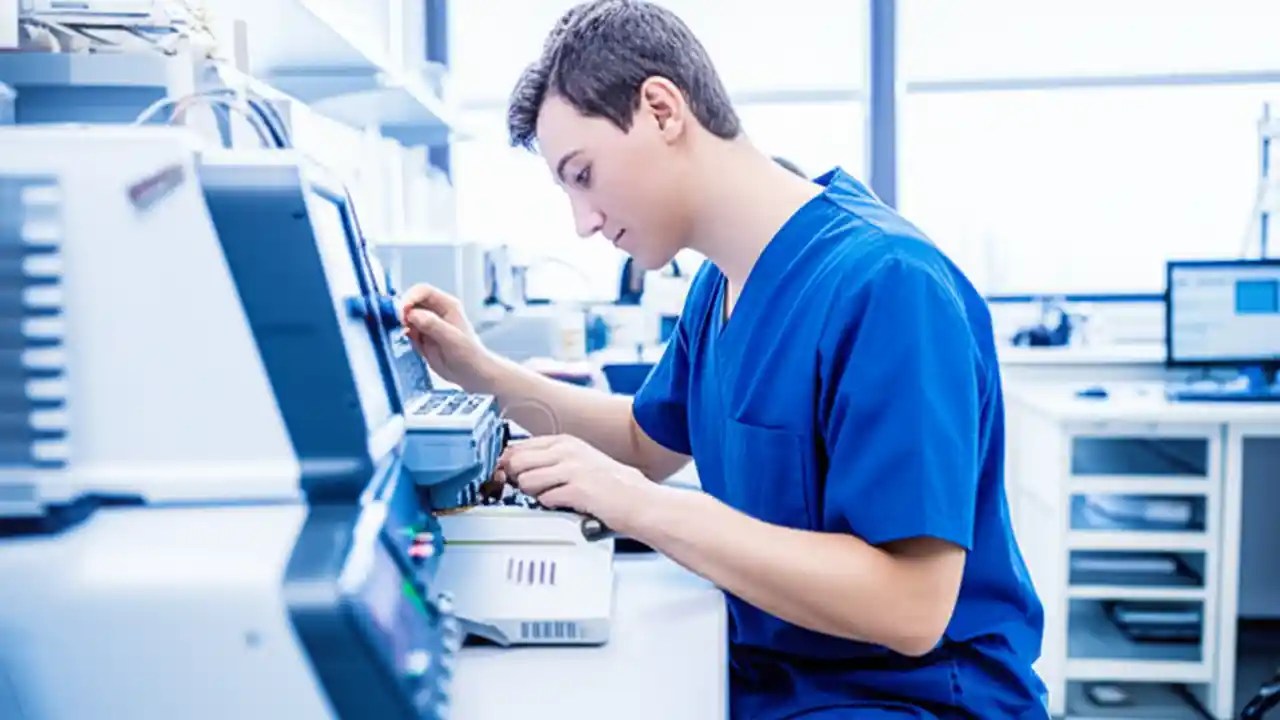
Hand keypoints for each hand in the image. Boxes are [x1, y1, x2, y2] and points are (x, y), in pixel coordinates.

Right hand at [399, 283, 495, 389]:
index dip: (410, 298)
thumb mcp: (452, 339)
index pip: (423, 291)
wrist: (473, 376)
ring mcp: (428, 325)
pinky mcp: (422, 338)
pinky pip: (407, 333)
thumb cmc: (470, 355)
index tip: (403, 312)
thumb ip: (433, 325)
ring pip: (407, 318)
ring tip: (409, 338)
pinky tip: (413, 345)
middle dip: (403, 312)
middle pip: (411, 302)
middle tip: (401, 325)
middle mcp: (436, 312)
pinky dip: (404, 337)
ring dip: (402, 325)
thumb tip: (412, 314)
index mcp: (447, 305)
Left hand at [499, 435, 656, 535]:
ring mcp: (573, 468)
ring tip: (554, 497)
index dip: (510, 465)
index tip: (512, 477)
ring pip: (526, 481)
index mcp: (566, 442)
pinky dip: (550, 506)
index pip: (519, 446)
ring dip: (535, 495)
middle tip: (535, 490)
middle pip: (517, 462)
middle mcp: (568, 450)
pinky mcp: (578, 489)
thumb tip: (514, 468)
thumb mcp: (578, 463)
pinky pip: (544, 498)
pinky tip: (566, 505)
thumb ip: (549, 461)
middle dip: (519, 480)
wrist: (640, 502)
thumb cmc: (611, 486)